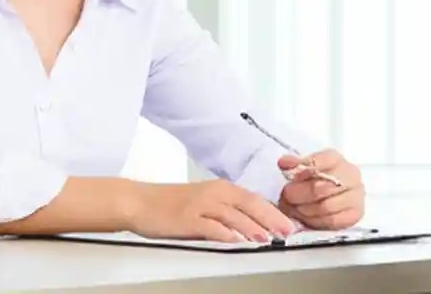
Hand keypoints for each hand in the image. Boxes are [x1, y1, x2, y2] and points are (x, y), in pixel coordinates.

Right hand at [126, 180, 295, 242]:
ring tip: (268, 239)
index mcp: (222, 189)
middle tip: (288, 232)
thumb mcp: (205, 202)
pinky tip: (237, 242)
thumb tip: (253, 224)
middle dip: (272, 219)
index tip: (290, 223)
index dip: (274, 212)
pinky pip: (211, 226)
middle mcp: (214, 193)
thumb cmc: (172, 203)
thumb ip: (228, 211)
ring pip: (234, 215)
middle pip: (250, 205)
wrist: (140, 201)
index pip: (255, 199)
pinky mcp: (188, 218)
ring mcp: (201, 205)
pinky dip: (226, 234)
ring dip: (253, 227)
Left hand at [277, 149, 364, 229]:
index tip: (288, 173)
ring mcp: (356, 195)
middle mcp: (350, 175)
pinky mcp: (354, 214)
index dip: (303, 169)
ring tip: (293, 208)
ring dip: (304, 209)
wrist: (331, 196)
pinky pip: (331, 220)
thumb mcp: (303, 169)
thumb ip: (294, 165)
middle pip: (321, 186)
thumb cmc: (314, 181)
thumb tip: (284, 163)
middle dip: (299, 194)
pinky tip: (305, 216)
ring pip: (326, 206)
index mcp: (336, 159)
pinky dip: (314, 220)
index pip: (322, 160)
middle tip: (286, 196)